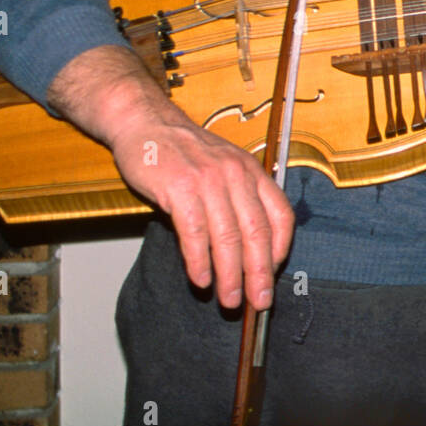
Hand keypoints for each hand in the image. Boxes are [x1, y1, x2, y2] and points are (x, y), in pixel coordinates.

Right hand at [48, 44, 294, 310]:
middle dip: (259, 273)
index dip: (279, 251)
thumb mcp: (224, 167)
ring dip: (230, 275)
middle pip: (256, 232)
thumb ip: (238, 200)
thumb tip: (250, 251)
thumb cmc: (185, 152)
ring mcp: (208, 180)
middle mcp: (236, 174)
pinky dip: (198, 261)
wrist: (146, 123)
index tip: (273, 276)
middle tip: (258, 302)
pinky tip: (200, 280)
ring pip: (227, 236)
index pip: (280, 215)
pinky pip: (195, 232)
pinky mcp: (179, 187)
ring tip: (229, 300)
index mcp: (251, 171)